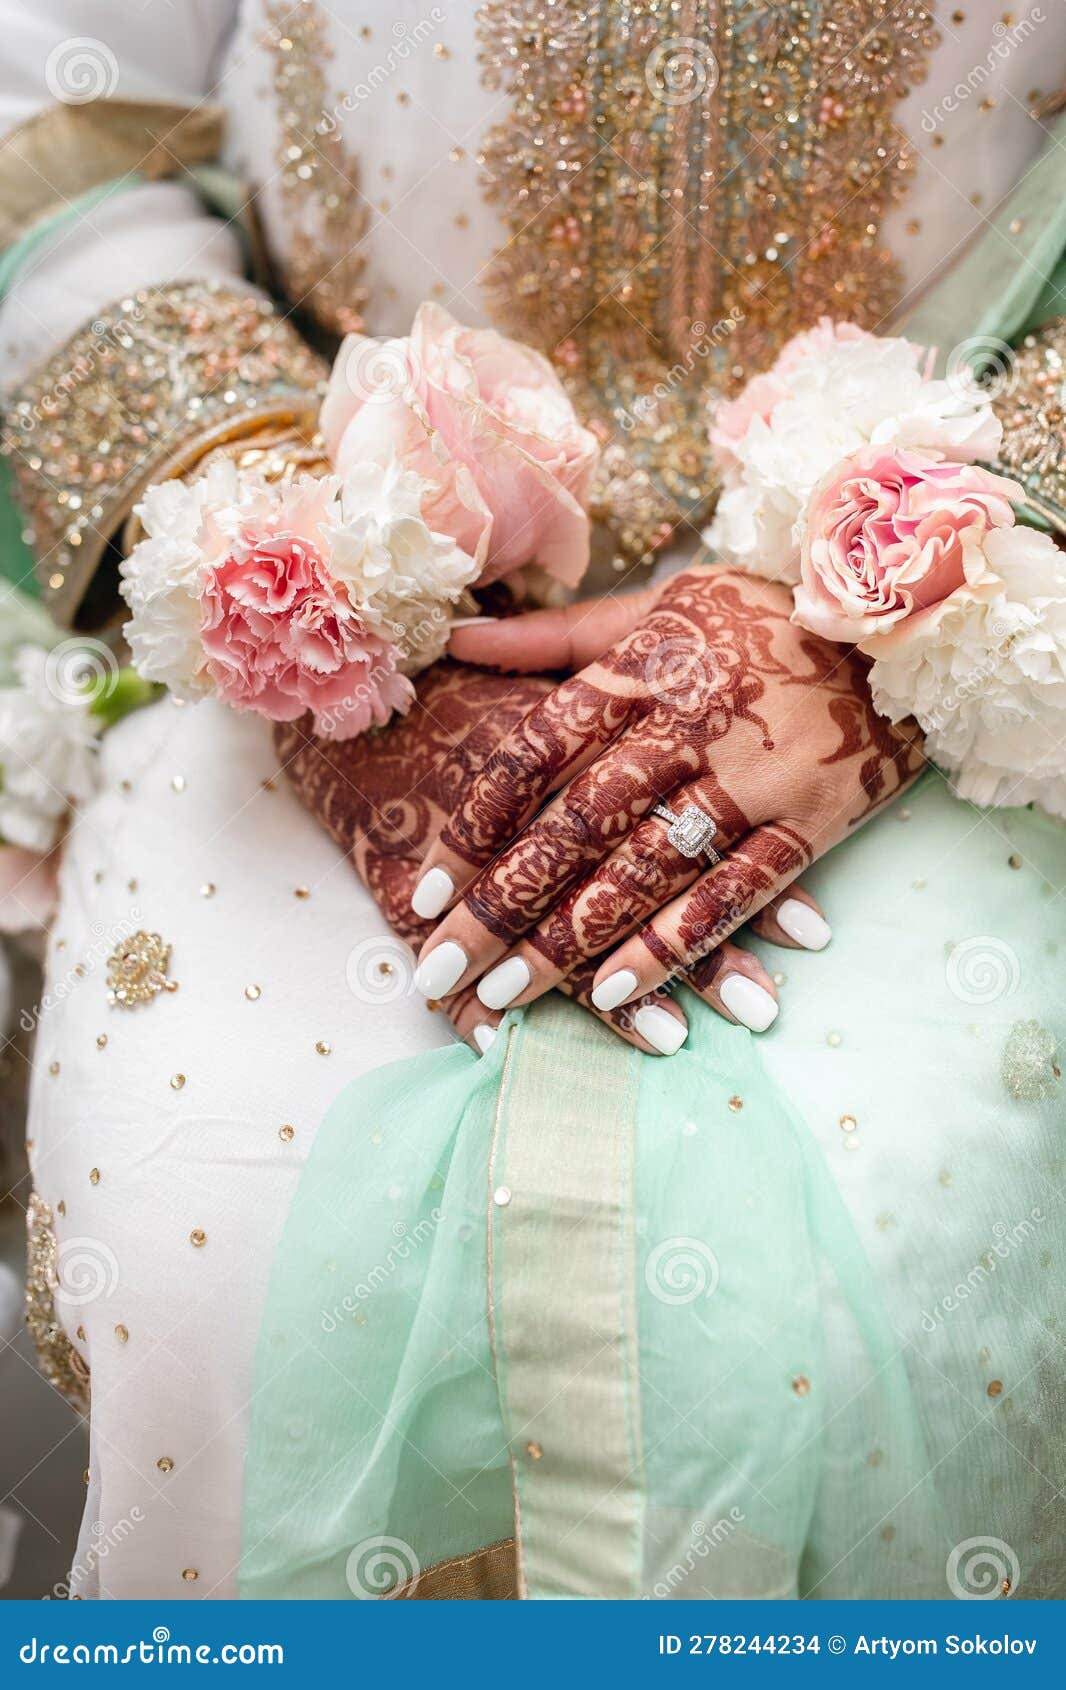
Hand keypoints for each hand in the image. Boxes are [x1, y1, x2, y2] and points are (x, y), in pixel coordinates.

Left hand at [408, 568, 924, 1051]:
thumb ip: (552, 637)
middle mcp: (686, 726)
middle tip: (442, 970)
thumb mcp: (654, 608)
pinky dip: (674, 945)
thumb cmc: (759, 615)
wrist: (897, 618)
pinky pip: (733, 891)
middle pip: (574, 827)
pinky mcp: (810, 818)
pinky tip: (616, 994)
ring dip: (571, 939)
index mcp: (638, 672)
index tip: (426, 893)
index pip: (534, 756)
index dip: (475, 829)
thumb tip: (453, 638)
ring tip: (508, 997)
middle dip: (501, 905)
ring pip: (645, 869)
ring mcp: (752, 776)